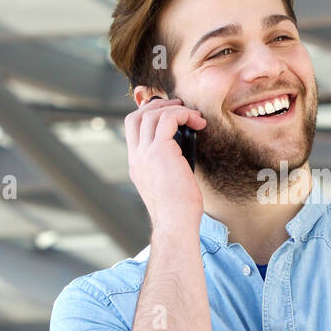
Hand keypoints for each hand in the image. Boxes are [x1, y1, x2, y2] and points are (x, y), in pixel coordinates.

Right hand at [124, 96, 206, 230]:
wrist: (175, 224)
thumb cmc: (178, 210)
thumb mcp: (169, 183)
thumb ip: (169, 165)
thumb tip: (185, 150)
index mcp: (136, 165)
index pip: (132, 130)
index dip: (148, 115)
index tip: (168, 114)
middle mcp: (136, 157)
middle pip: (135, 117)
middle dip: (157, 106)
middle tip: (179, 108)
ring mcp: (145, 154)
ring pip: (150, 114)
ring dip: (174, 109)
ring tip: (193, 115)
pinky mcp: (160, 151)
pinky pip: (168, 119)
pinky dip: (183, 115)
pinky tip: (198, 122)